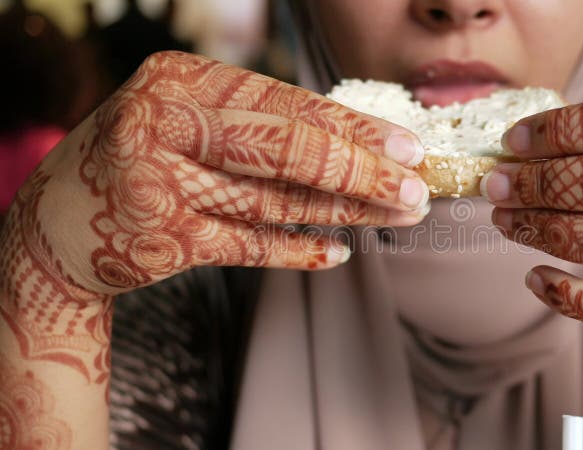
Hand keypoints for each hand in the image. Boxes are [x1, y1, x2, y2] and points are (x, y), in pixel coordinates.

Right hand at [2, 51, 429, 298]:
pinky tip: (337, 252)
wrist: (60, 220)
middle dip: (361, 171)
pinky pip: (247, 247)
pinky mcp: (159, 239)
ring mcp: (158, 182)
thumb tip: (360, 143)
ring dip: (345, 211)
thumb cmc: (145, 157)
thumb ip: (260, 125)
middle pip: (285, 149)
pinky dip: (296, 250)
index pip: (287, 104)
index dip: (355, 128)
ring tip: (397, 215)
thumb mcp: (192, 120)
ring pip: (274, 200)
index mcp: (180, 79)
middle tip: (416, 189)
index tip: (408, 146)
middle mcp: (163, 122)